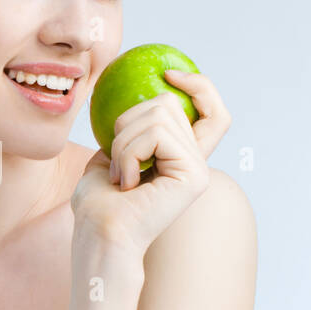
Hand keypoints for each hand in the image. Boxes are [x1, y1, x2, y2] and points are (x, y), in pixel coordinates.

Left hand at [70, 69, 231, 255]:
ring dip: (124, 142)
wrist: (99, 236)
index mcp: (181, 157)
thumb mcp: (111, 155)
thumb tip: (136, 97)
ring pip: (159, 115)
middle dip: (127, 124)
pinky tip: (126, 183)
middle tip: (116, 162)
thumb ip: (130, 130)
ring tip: (120, 176)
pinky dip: (129, 153)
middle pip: (168, 103)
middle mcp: (197, 161)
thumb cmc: (98, 203)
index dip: (199, 85)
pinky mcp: (194, 174)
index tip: (167, 73)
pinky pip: (156, 134)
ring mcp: (199, 168)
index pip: (212, 110)